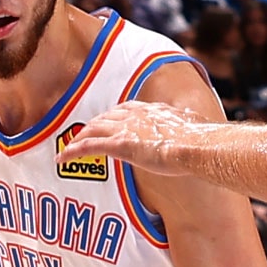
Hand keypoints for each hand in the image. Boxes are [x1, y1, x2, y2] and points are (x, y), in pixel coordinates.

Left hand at [57, 101, 204, 179]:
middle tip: (85, 134)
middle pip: (107, 116)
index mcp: (152, 110)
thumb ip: (192, 125)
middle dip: (94, 124)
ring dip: (80, 137)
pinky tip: (62, 158)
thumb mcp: (196, 127)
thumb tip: (203, 127)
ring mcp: (125, 129)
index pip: (127, 108)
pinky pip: (88, 147)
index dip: (115, 116)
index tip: (110, 121)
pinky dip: (73, 151)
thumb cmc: (200, 140)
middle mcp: (135, 115)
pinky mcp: (119, 145)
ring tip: (70, 146)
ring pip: (93, 128)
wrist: (195, 145)